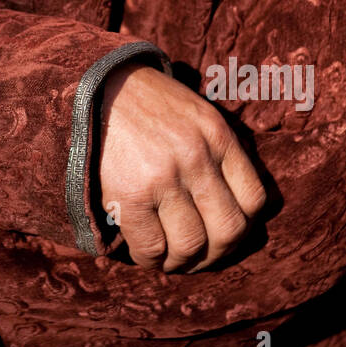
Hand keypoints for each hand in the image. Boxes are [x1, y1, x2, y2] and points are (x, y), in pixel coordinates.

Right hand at [99, 63, 266, 272]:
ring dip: (183, 262)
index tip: (223, 232)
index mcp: (217, 134)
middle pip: (229, 230)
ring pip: (192, 245)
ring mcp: (163, 177)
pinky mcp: (129, 194)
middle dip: (217, 254)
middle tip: (199, 256)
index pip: (254, 201)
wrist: (91, 84)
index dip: (243, 227)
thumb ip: (214, 149)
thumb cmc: (143, 102)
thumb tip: (230, 200)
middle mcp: (196, 156)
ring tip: (171, 258)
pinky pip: (152, 247)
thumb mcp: (192, 112)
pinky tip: (146, 253)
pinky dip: (152, 260)